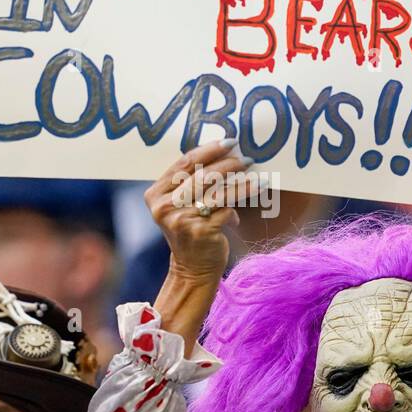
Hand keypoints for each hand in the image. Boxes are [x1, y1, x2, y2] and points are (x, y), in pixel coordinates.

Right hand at [145, 139, 257, 354]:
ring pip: (216, 189)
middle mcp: (164, 207)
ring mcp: (181, 220)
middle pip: (201, 174)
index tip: (228, 141)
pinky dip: (244, 196)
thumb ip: (189, 182)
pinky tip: (256, 189)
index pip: (183, 163)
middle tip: (246, 156)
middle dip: (227, 162)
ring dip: (239, 177)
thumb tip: (222, 150)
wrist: (193, 270)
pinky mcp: (201, 231)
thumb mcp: (180, 206)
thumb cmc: (191, 232)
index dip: (208, 149)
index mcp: (155, 195)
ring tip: (255, 170)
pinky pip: (228, 207)